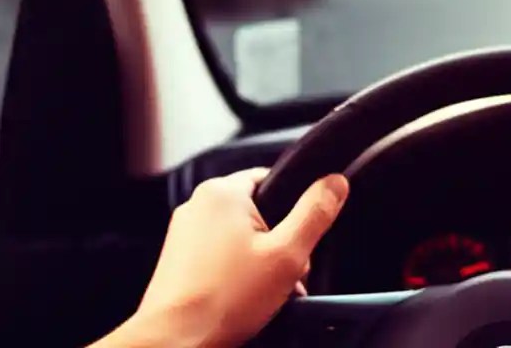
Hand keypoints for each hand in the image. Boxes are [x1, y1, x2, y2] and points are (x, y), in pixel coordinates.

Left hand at [91, 168, 348, 347]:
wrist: (175, 342)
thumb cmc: (225, 300)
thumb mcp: (288, 254)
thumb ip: (316, 213)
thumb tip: (335, 182)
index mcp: (222, 192)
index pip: (273, 178)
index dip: (295, 208)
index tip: (300, 237)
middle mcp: (197, 206)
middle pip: (259, 211)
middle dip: (278, 242)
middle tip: (285, 271)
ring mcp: (183, 234)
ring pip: (240, 236)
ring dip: (260, 260)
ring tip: (265, 291)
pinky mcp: (178, 259)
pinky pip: (220, 255)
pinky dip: (237, 272)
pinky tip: (244, 297)